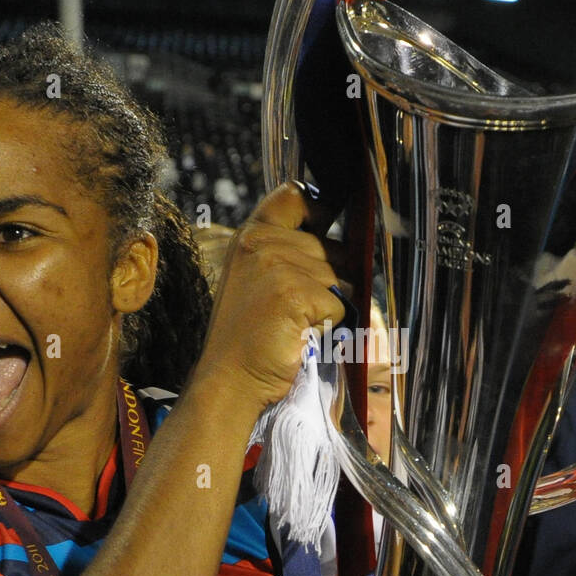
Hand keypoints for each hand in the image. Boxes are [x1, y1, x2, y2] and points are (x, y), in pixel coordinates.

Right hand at [188, 183, 346, 414]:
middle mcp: (262, 242)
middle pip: (332, 245)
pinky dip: (330, 324)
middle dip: (332, 277)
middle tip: (298, 308)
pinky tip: (300, 334)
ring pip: (340, 277)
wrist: (229, 380)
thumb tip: (346, 245)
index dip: (322, 207)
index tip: (329, 223)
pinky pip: (340, 303)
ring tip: (296, 323)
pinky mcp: (294, 293)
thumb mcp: (258, 279)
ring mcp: (278, 266)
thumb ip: (288, 252)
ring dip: (330, 304)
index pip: (296, 196)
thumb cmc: (249, 336)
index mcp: (252, 235)